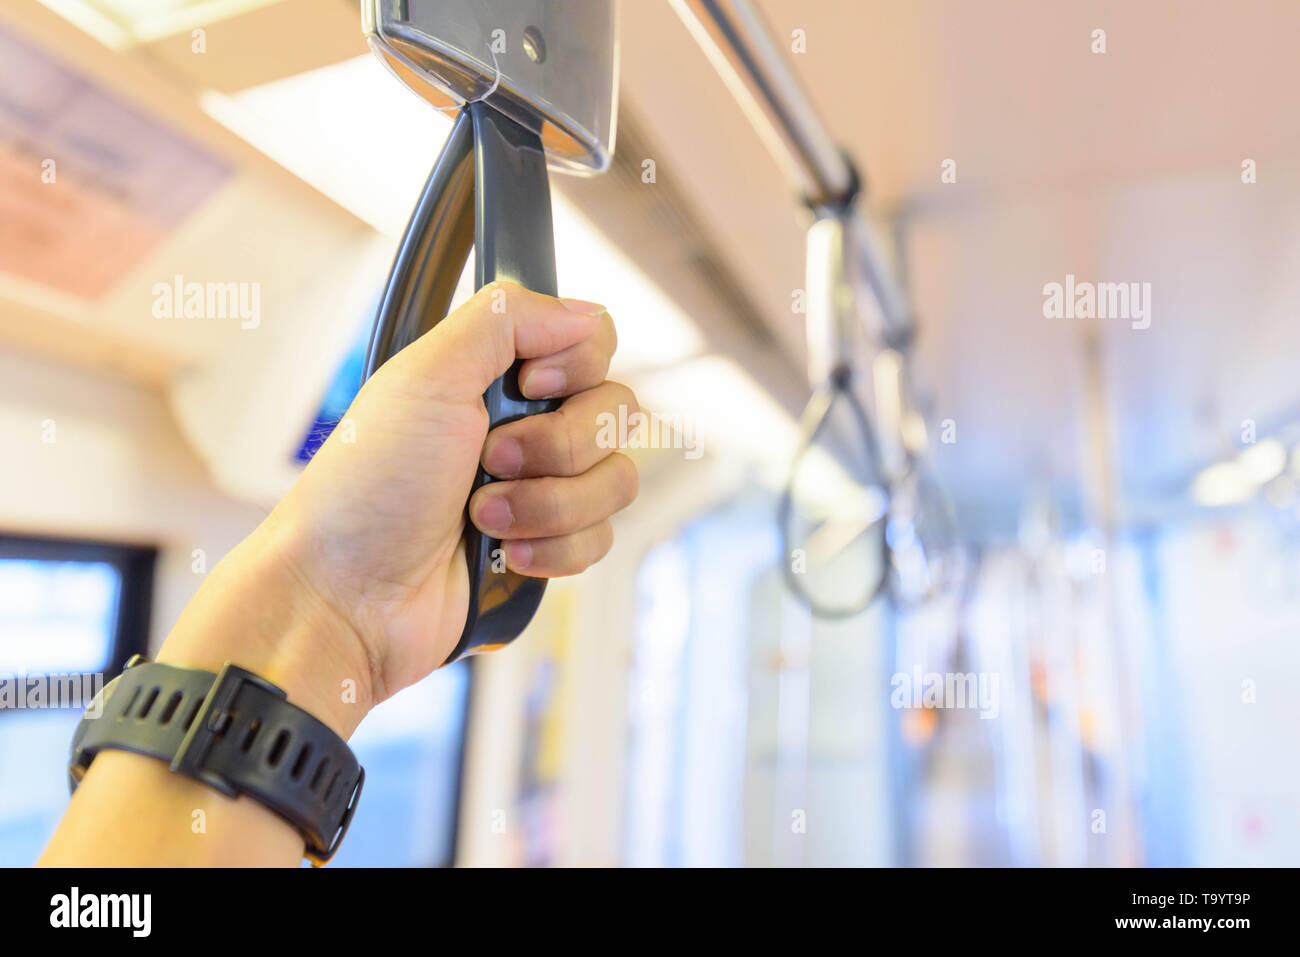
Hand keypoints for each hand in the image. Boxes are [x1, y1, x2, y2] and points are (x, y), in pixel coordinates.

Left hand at [158, 281, 637, 733]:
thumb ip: (506, 319)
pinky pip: (599, 540)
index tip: (528, 386)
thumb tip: (581, 313)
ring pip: (616, 481)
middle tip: (489, 460)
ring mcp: (539, 491)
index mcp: (493, 376)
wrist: (351, 595)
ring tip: (483, 517)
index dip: (575, 365)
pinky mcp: (547, 549)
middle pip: (616, 412)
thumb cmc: (367, 488)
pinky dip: (552, 549)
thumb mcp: (426, 376)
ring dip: (548, 503)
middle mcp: (523, 427)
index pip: (591, 343)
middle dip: (556, 446)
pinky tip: (504, 555)